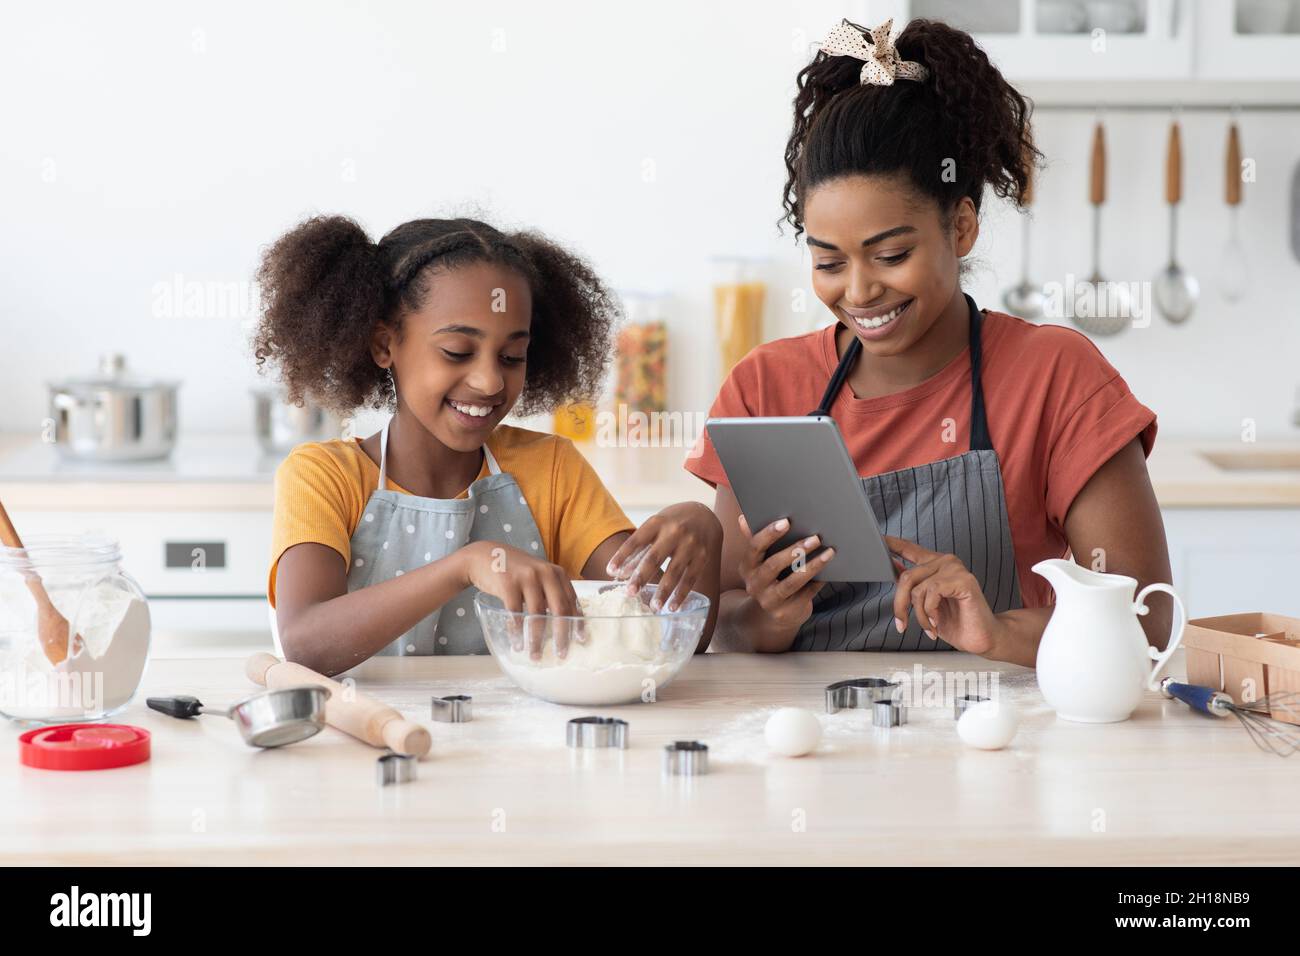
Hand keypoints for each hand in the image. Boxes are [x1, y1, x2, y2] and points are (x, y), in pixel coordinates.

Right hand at [457, 540, 577, 658]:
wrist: (485, 556)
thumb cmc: (515, 571)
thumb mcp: (539, 575)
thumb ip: (551, 592)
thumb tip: (564, 624)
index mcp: (557, 573)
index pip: (572, 601)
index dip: (577, 622)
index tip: (580, 640)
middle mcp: (545, 573)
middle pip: (559, 609)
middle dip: (562, 635)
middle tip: (561, 654)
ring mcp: (527, 577)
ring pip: (537, 614)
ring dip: (536, 639)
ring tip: (535, 655)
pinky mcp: (508, 583)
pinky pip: (515, 613)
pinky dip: (517, 632)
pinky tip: (517, 643)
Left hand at [606, 502, 721, 611]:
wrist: (704, 515)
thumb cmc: (672, 524)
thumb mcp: (654, 529)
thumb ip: (638, 550)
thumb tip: (619, 574)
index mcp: (657, 522)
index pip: (636, 540)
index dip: (622, 555)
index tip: (610, 571)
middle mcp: (674, 532)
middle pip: (655, 557)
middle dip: (641, 576)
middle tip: (630, 593)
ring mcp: (690, 544)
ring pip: (674, 571)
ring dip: (663, 591)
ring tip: (654, 606)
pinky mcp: (702, 556)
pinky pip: (690, 578)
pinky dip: (681, 594)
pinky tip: (672, 606)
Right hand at [735, 513, 833, 637]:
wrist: (774, 614)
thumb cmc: (772, 578)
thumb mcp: (761, 562)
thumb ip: (756, 541)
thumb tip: (743, 519)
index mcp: (747, 567)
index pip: (754, 547)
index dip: (769, 534)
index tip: (786, 522)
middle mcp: (754, 585)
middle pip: (773, 565)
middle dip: (795, 550)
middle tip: (815, 538)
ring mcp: (769, 601)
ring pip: (792, 582)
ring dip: (812, 566)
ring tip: (828, 553)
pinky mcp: (785, 612)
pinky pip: (805, 594)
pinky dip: (818, 581)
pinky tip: (830, 570)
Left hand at [884, 535, 998, 654]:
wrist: (981, 638)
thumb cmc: (956, 622)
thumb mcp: (925, 605)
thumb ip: (912, 586)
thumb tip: (894, 569)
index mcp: (935, 565)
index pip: (909, 549)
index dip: (891, 544)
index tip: (876, 538)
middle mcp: (945, 561)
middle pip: (906, 577)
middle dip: (900, 605)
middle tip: (902, 624)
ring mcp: (955, 568)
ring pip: (918, 589)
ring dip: (919, 615)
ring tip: (930, 626)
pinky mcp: (963, 580)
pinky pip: (932, 593)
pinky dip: (930, 612)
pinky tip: (938, 621)